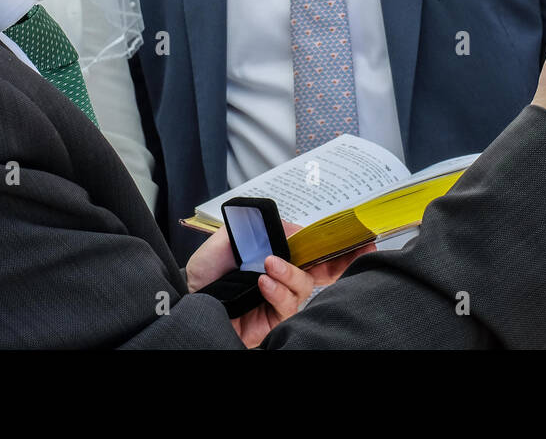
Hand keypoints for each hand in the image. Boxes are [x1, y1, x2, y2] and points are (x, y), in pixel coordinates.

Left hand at [186, 220, 375, 347]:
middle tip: (358, 249)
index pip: (310, 248)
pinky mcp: (274, 320)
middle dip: (342, 259)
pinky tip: (264, 282)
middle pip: (322, 270)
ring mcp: (280, 299)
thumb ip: (254, 228)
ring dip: (291, 273)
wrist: (186, 304)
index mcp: (276, 256)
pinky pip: (288, 305)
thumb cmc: (204, 275)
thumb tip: (287, 225)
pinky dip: (279, 291)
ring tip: (269, 265)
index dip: (332, 241)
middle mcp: (283, 277)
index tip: (353, 232)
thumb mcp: (225, 240)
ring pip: (306, 286)